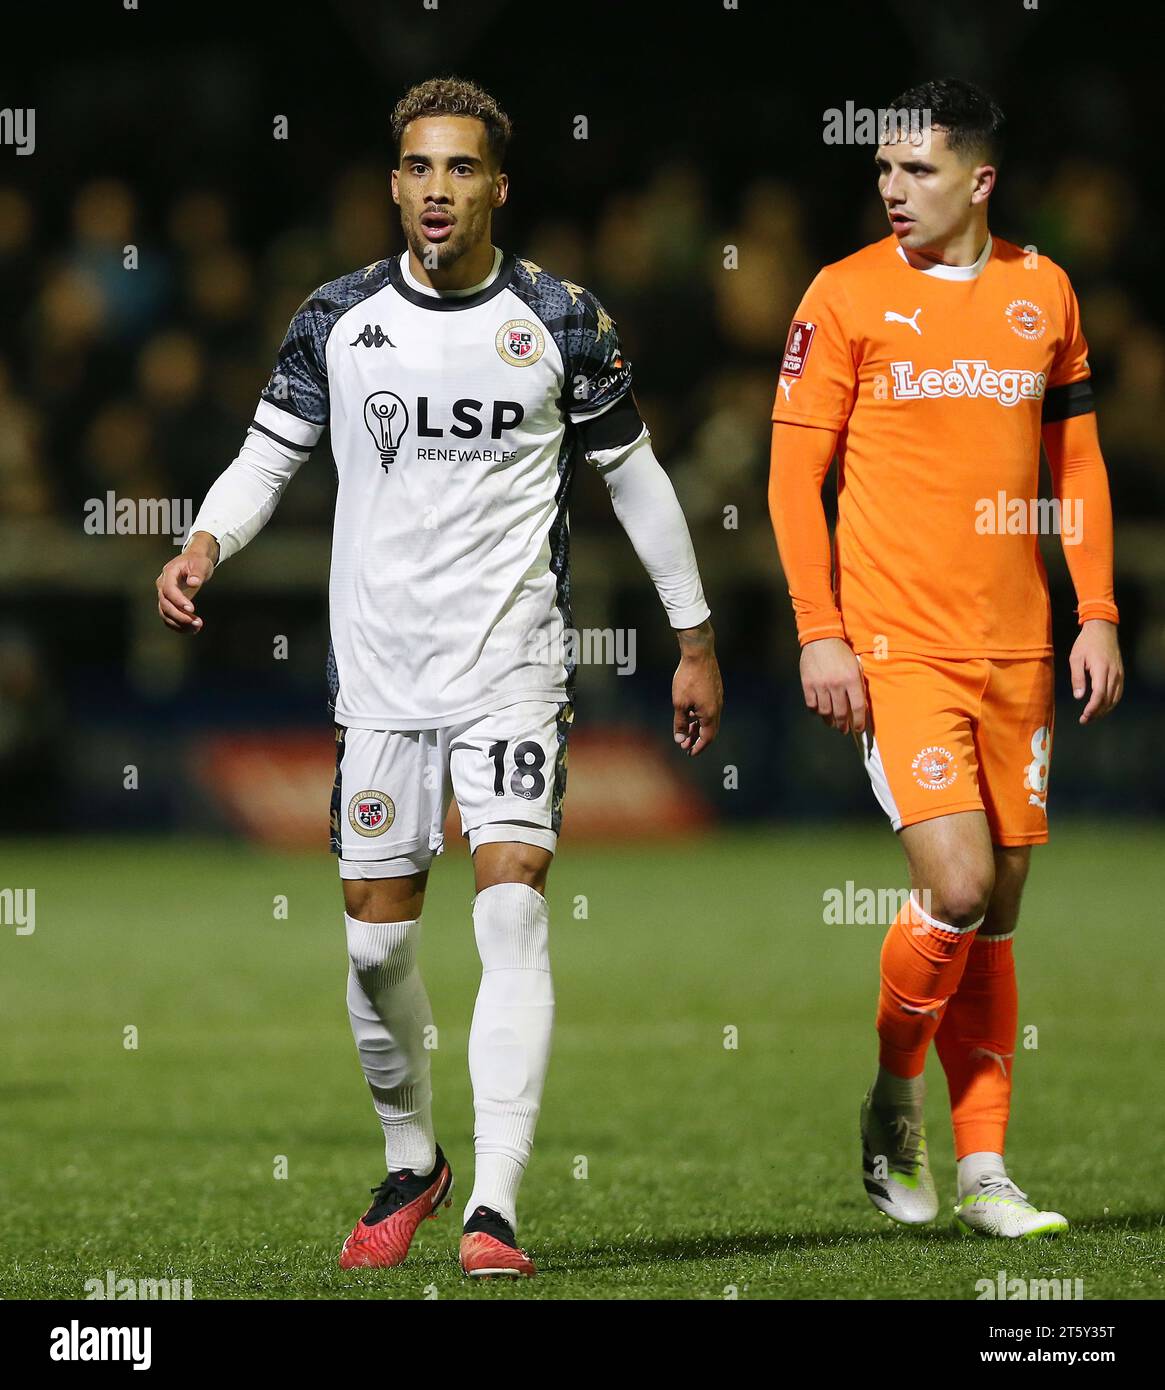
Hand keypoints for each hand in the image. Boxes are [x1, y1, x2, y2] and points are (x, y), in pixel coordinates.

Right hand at [156, 531, 218, 632]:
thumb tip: (193, 582)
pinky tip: (193, 630)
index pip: (169, 589)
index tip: (192, 609)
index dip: (178, 600)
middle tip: (197, 622)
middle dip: (180, 616)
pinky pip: (169, 618)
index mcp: (169, 573)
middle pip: (165, 604)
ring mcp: (164, 596)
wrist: (193, 563)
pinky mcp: (169, 604)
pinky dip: (179, 626)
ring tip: (197, 628)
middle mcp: (162, 586)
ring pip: (165, 614)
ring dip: (180, 624)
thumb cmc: (197, 561)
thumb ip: (197, 572)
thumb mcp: (201, 563)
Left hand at [672, 622, 722, 756]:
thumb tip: (680, 739)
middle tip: (686, 746)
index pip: (707, 737)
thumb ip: (680, 723)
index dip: (698, 747)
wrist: (698, 654)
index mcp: (710, 713)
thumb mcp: (679, 703)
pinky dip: (700, 717)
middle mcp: (717, 708)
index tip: (689, 753)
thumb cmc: (687, 678)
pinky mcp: (715, 691)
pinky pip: (709, 709)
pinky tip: (690, 714)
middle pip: (710, 730)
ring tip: (686, 732)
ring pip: (709, 719)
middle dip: (697, 739)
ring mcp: (718, 698)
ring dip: (698, 728)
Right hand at [800, 636, 866, 734]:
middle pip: (840, 713)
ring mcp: (820, 685)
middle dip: (843, 725)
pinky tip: (819, 712)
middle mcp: (836, 684)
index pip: (857, 707)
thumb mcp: (856, 666)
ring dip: (830, 721)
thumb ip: (859, 685)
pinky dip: (816, 711)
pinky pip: (811, 705)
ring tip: (833, 724)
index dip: (859, 721)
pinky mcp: (808, 684)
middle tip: (844, 729)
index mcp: (851, 679)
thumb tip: (860, 706)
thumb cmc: (841, 652)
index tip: (859, 728)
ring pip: (825, 712)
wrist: (821, 638)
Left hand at [1069, 619, 1122, 723]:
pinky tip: (1102, 706)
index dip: (1093, 708)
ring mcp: (1119, 673)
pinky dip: (1111, 702)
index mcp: (1102, 669)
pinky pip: (1118, 692)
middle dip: (1097, 712)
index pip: (1100, 695)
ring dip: (1104, 709)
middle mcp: (1114, 673)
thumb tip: (1078, 696)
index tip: (1084, 716)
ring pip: (1115, 698)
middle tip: (1084, 720)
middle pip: (1108, 699)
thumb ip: (1077, 678)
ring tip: (1092, 716)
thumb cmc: (1086, 643)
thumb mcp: (1076, 658)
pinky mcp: (1120, 673)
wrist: (1102, 629)